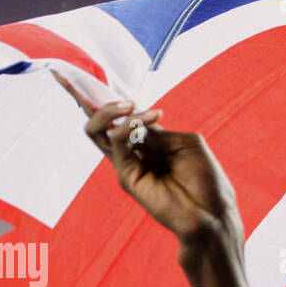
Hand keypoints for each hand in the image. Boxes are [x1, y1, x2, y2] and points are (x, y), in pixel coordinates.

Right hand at [53, 72, 240, 244]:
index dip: (98, 97)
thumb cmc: (206, 179)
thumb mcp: (185, 143)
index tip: (72, 74)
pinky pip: (116, 142)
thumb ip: (156, 131)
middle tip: (92, 83)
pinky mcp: (127, 176)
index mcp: (149, 141)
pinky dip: (129, 124)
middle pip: (98, 122)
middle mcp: (134, 151)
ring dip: (110, 110)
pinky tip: (148, 118)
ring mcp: (128, 164)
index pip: (119, 116)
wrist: (213, 212)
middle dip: (85, 96)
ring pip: (97, 130)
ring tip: (131, 106)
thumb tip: (130, 118)